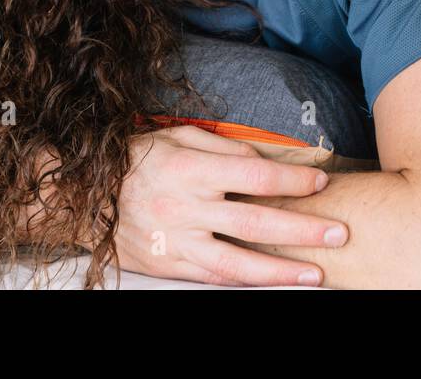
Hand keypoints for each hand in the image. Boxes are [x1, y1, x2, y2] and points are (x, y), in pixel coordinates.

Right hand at [113, 125, 348, 285]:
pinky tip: (272, 284)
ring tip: (316, 272)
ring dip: (281, 270)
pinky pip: (212, 277)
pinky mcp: (167, 265)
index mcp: (190, 169)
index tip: (321, 181)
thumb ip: (222, 148)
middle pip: (255, 222)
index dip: (292, 179)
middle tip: (339, 232)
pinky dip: (246, 283)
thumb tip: (265, 159)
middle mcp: (185, 207)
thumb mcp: (177, 137)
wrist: (81, 197)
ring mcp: (176, 241)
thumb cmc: (137, 160)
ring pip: (237, 263)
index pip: (254, 174)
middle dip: (302, 229)